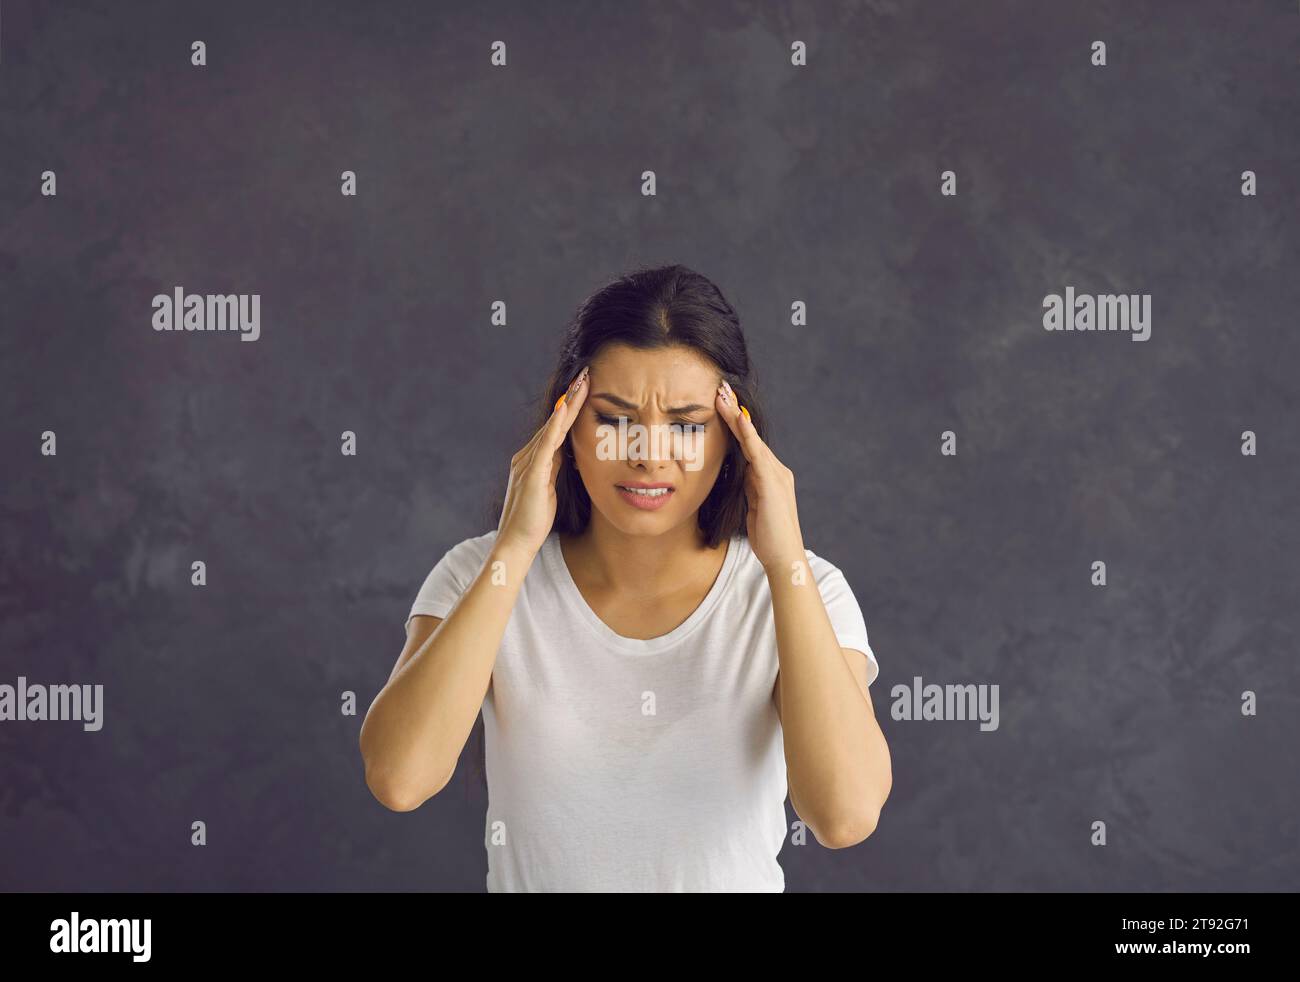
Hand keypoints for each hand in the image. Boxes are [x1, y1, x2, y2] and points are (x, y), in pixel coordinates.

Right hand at [496, 365, 588, 557]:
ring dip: (568, 404)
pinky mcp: (532, 474)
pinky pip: (546, 445)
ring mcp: (527, 463)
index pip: (555, 428)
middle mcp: (526, 456)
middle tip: (587, 372)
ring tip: (583, 382)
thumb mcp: (550, 490)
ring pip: (552, 427)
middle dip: (571, 397)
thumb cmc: (533, 521)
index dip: (570, 407)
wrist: (516, 543)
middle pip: (554, 421)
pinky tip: (565, 410)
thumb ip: (554, 470)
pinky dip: (556, 426)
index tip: (585, 387)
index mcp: (532, 460)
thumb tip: (567, 454)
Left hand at [715, 380, 806, 574]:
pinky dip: (747, 436)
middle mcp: (776, 471)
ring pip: (752, 440)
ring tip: (722, 396)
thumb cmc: (768, 538)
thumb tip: (738, 475)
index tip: (721, 403)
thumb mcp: (752, 509)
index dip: (736, 423)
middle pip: (750, 436)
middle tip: (721, 387)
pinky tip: (737, 420)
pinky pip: (756, 454)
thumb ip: (748, 489)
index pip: (749, 445)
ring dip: (737, 417)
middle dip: (735, 411)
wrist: (784, 558)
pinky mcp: (773, 484)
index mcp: (770, 477)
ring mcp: (777, 475)